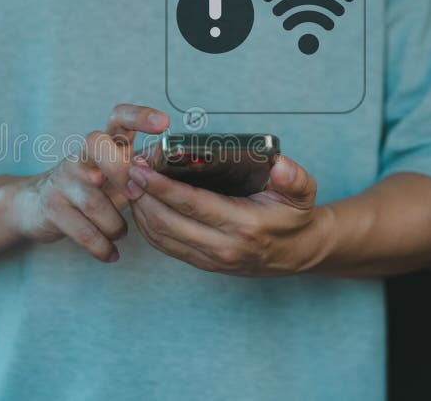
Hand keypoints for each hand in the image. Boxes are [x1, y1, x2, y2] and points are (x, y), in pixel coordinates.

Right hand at [9, 104, 169, 262]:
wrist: (37, 206)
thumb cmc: (91, 189)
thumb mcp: (116, 174)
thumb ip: (143, 168)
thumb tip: (178, 160)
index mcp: (103, 145)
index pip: (118, 118)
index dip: (139, 116)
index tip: (163, 122)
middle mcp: (81, 156)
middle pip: (97, 143)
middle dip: (121, 170)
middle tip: (134, 195)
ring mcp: (63, 179)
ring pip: (95, 201)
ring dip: (116, 225)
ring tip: (121, 234)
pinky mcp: (52, 207)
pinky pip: (84, 232)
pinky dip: (103, 248)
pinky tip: (111, 253)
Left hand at [126, 155, 334, 275]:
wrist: (299, 253)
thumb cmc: (294, 216)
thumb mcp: (302, 193)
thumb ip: (293, 177)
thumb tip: (280, 165)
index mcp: (244, 225)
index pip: (191, 204)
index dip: (161, 186)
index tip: (141, 167)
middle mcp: (223, 247)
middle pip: (167, 222)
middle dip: (142, 195)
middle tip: (129, 169)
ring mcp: (210, 260)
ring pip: (160, 237)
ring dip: (140, 210)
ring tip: (131, 182)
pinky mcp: (202, 264)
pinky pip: (165, 246)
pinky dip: (147, 225)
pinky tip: (142, 204)